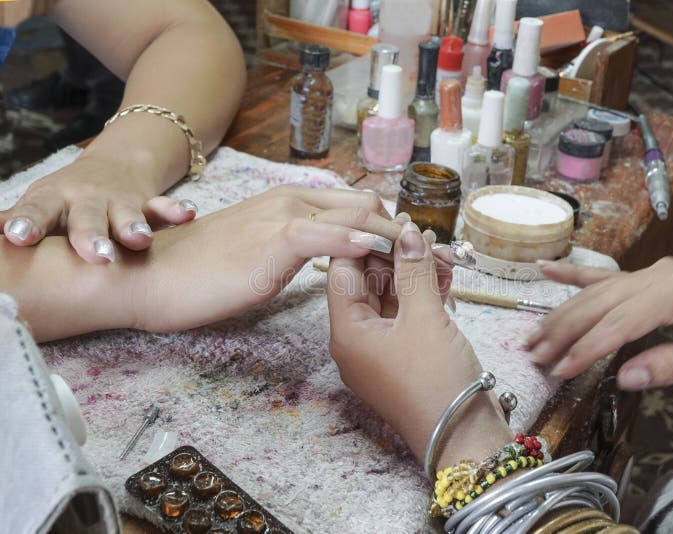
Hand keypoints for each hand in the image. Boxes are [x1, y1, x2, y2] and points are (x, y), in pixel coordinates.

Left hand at [1, 153, 195, 262]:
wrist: (117, 164)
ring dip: (133, 225)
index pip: (38, 212)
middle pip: (87, 218)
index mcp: (54, 200)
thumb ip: (18, 220)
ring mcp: (119, 200)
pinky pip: (163, 206)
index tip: (18, 237)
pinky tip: (188, 214)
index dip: (29, 223)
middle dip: (91, 236)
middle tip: (96, 256)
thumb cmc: (67, 199)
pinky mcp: (147, 203)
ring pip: (127, 214)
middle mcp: (86, 198)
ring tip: (139, 241)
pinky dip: (175, 210)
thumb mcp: (41, 205)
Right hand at [124, 185, 400, 332]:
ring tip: (415, 266)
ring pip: (356, 216)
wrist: (148, 276)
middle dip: (398, 232)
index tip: (408, 255)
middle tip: (419, 263)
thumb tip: (323, 256)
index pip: (356, 205)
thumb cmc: (198, 270)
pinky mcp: (274, 240)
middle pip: (366, 204)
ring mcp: (283, 216)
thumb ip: (292, 248)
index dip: (386, 227)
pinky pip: (326, 236)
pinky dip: (355, 243)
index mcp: (289, 203)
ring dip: (390, 240)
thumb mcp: (256, 253)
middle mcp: (292, 201)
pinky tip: (373, 255)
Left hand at [326, 222, 511, 468]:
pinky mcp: (405, 354)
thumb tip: (407, 232)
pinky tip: (446, 275)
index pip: (342, 270)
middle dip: (398, 256)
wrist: (465, 436)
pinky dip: (425, 294)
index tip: (393, 219)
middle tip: (425, 235)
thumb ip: (414, 269)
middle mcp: (357, 340)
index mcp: (347, 332)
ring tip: (444, 254)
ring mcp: (382, 348)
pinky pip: (408, 314)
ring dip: (416, 273)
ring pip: (392, 296)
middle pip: (368, 282)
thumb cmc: (436, 382)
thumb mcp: (425, 317)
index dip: (366, 240)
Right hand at [526, 257, 672, 389]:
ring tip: (533, 335)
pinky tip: (545, 269)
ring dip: (561, 314)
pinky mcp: (646, 276)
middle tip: (533, 355)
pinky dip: (573, 274)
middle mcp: (654, 276)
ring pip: (594, 292)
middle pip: (597, 304)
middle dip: (562, 332)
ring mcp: (648, 272)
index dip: (586, 348)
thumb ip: (669, 366)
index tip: (559, 369)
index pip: (617, 324)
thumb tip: (623, 379)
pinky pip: (603, 275)